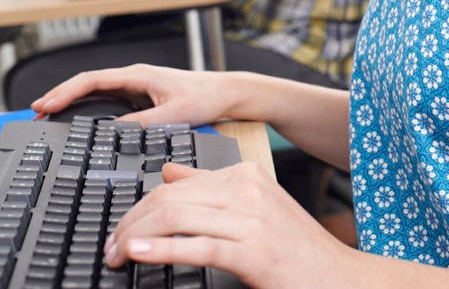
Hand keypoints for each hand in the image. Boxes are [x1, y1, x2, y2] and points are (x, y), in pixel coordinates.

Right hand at [31, 64, 235, 126]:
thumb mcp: (172, 116)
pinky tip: (79, 116)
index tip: (48, 103)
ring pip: (97, 90)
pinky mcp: (142, 96)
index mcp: (138, 75)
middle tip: (37, 111)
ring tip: (49, 113)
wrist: (226, 93)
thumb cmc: (205, 98)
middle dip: (62, 94)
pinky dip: (89, 105)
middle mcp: (135, 77)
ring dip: (73, 100)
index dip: (67, 91)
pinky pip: (108, 98)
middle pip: (89, 83)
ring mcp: (138, 86)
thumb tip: (113, 132)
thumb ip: (142, 124)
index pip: (93, 80)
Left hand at [104, 161, 355, 288]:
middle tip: (110, 245)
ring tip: (117, 255)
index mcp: (245, 174)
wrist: (338, 277)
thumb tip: (169, 171)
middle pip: (171, 197)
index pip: (176, 182)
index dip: (141, 205)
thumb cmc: (294, 247)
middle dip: (132, 220)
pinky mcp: (252, 252)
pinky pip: (197, 245)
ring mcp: (251, 218)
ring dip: (137, 236)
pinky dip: (162, 248)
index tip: (121, 227)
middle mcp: (246, 189)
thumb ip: (210, 185)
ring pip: (177, 217)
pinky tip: (140, 255)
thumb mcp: (253, 206)